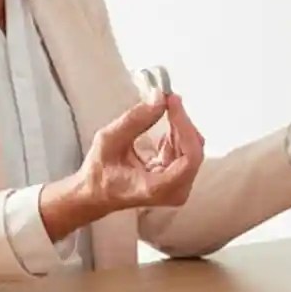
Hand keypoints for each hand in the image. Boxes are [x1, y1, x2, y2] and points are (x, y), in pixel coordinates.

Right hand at [82, 93, 204, 211]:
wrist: (96, 194)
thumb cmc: (99, 172)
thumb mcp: (109, 140)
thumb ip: (136, 120)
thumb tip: (159, 97)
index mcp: (158, 188)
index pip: (189, 157)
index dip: (185, 126)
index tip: (174, 102)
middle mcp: (174, 192)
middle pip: (193, 151)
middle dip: (181, 122)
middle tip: (168, 99)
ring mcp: (178, 189)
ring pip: (192, 150)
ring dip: (178, 128)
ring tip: (163, 113)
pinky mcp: (178, 181)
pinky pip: (186, 153)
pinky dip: (176, 137)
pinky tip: (163, 132)